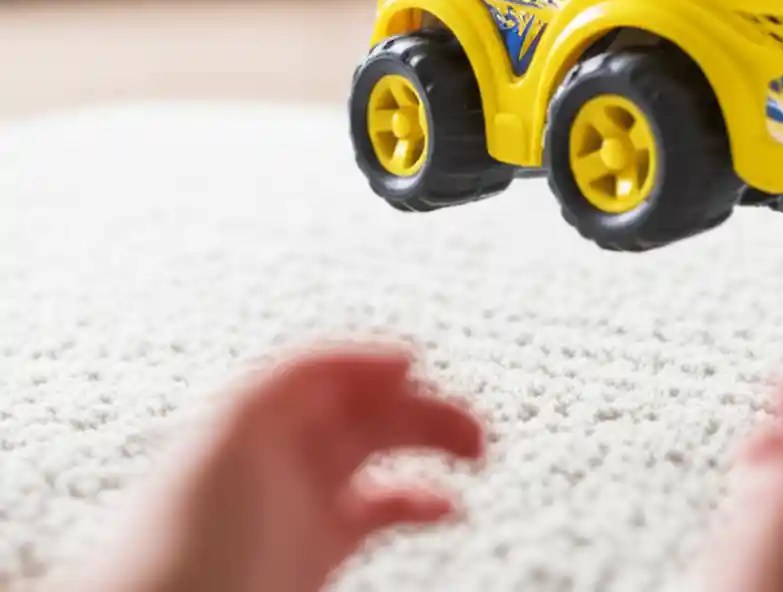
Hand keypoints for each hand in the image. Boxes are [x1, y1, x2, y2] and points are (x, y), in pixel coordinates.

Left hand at [83, 343, 483, 591]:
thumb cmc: (182, 538)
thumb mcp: (232, 430)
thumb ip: (306, 375)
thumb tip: (397, 357)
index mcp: (258, 413)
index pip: (328, 368)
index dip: (375, 361)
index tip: (420, 363)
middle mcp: (282, 451)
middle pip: (367, 408)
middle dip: (424, 407)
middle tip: (474, 426)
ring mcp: (303, 500)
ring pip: (382, 453)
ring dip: (432, 446)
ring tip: (479, 453)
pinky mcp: (319, 547)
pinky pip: (381, 511)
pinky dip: (421, 503)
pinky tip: (449, 508)